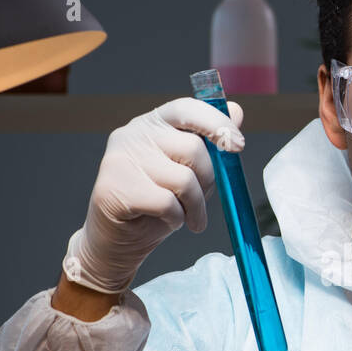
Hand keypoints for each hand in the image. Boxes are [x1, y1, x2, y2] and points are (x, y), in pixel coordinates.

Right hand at [62, 97, 244, 293]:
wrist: (118, 241)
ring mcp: (120, 158)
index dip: (217, 123)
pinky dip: (176, 219)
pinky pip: (166, 203)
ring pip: (183, 180)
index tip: (238, 145)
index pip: (187, 109)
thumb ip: (209, 144)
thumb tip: (236, 110)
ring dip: (195, 207)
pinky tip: (167, 221)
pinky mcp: (113, 187)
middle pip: (193, 149)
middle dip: (208, 182)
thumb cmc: (156, 205)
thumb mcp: (189, 172)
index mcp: (153, 123)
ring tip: (186, 217)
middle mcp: (133, 133)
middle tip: (200, 203)